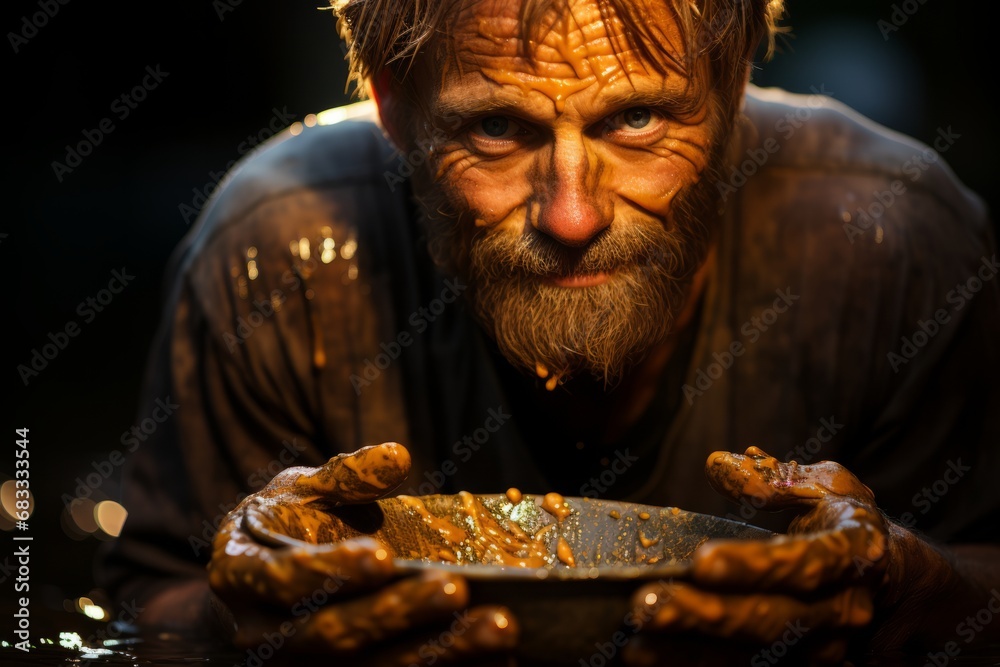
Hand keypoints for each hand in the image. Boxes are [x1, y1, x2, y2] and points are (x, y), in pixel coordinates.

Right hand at [207, 442, 517, 664]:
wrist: (259, 582)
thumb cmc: (284, 527)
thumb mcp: (300, 490)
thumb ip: (345, 476)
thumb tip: (398, 457)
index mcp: (244, 576)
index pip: (285, 581)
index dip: (332, 573)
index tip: (382, 557)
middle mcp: (265, 635)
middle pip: (334, 636)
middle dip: (398, 615)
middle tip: (457, 590)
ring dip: (439, 653)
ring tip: (497, 629)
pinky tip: (498, 661)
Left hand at [626, 446, 935, 664]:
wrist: (898, 587)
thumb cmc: (847, 526)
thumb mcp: (827, 487)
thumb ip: (773, 477)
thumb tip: (717, 465)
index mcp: (853, 555)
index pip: (803, 565)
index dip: (753, 566)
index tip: (700, 561)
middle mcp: (841, 612)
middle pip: (773, 623)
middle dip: (706, 617)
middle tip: (647, 604)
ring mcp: (822, 651)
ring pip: (755, 661)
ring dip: (690, 656)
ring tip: (636, 645)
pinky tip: (648, 660)